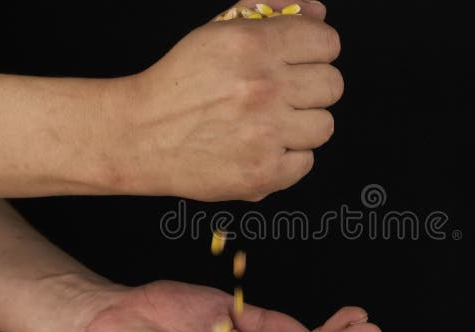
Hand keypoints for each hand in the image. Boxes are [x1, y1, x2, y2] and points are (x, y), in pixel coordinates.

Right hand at [102, 1, 342, 200]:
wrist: (141, 135)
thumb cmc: (181, 82)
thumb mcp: (218, 32)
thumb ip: (271, 13)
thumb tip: (319, 12)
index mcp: (253, 45)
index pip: (328, 43)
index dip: (316, 52)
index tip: (301, 61)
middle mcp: (262, 87)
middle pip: (333, 85)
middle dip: (311, 88)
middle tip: (281, 95)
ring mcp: (265, 134)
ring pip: (325, 125)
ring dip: (301, 125)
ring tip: (268, 123)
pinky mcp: (263, 173)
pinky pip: (306, 162)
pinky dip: (287, 157)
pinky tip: (259, 147)